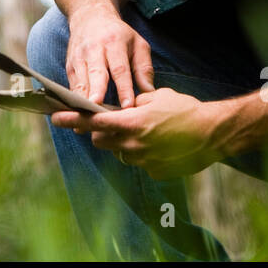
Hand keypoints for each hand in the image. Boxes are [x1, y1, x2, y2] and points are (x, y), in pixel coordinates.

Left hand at [51, 87, 224, 178]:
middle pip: (102, 141)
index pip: (93, 123)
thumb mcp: (157, 97)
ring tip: (147, 132)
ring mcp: (144, 161)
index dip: (72, 120)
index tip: (55, 118)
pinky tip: (162, 145)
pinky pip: (141, 163)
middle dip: (101, 133)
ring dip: (125, 144)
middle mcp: (133, 145)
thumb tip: (128, 106)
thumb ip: (136, 102)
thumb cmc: (186, 110)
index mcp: (131, 123)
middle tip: (112, 124)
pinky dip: (145, 154)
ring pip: (121, 153)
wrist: (212, 133)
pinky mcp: (155, 171)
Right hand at [66, 5, 153, 107]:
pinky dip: (75, 101)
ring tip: (87, 122)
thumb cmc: (118, 34)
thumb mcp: (137, 44)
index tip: (128, 106)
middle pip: (96, 74)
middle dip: (96, 93)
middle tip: (98, 110)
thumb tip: (149, 93)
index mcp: (114, 43)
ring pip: (80, 82)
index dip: (123, 88)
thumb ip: (144, 68)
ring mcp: (79, 57)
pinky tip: (79, 116)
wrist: (90, 16)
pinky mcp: (69, 66)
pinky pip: (72, 86)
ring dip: (84, 102)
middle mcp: (94, 49)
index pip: (120, 69)